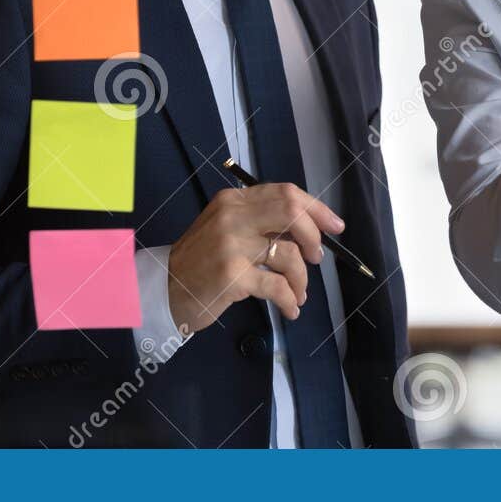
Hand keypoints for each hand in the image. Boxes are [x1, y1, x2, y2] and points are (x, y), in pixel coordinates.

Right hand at [165, 183, 344, 333]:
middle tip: (317, 257)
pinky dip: (290, 300)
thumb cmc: (201, 261)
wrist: (165, 289)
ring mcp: (231, 245)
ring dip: (302, 279)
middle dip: (314, 235)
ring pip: (288, 255)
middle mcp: (232, 216)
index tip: (335, 226)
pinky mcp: (232, 276)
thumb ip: (260, 223)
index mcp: (234, 200)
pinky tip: (290, 308)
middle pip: (291, 212)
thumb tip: (308, 230)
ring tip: (298, 293)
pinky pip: (277, 286)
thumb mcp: (226, 229)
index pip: (285, 193)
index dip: (316, 208)